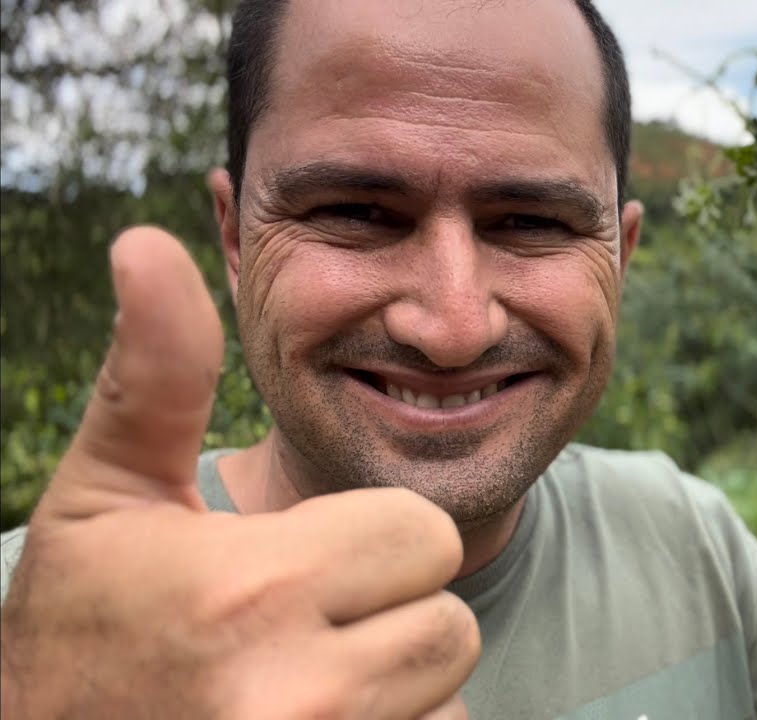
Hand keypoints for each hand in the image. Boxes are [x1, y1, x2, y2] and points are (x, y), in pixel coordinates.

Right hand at [0, 227, 478, 718]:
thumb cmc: (80, 630)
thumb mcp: (105, 498)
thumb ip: (155, 376)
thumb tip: (147, 244)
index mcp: (257, 588)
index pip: (421, 538)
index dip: (369, 543)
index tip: (295, 561)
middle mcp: (303, 694)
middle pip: (448, 622)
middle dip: (387, 614)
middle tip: (293, 629)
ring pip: (444, 693)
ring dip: (391, 683)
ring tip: (293, 683)